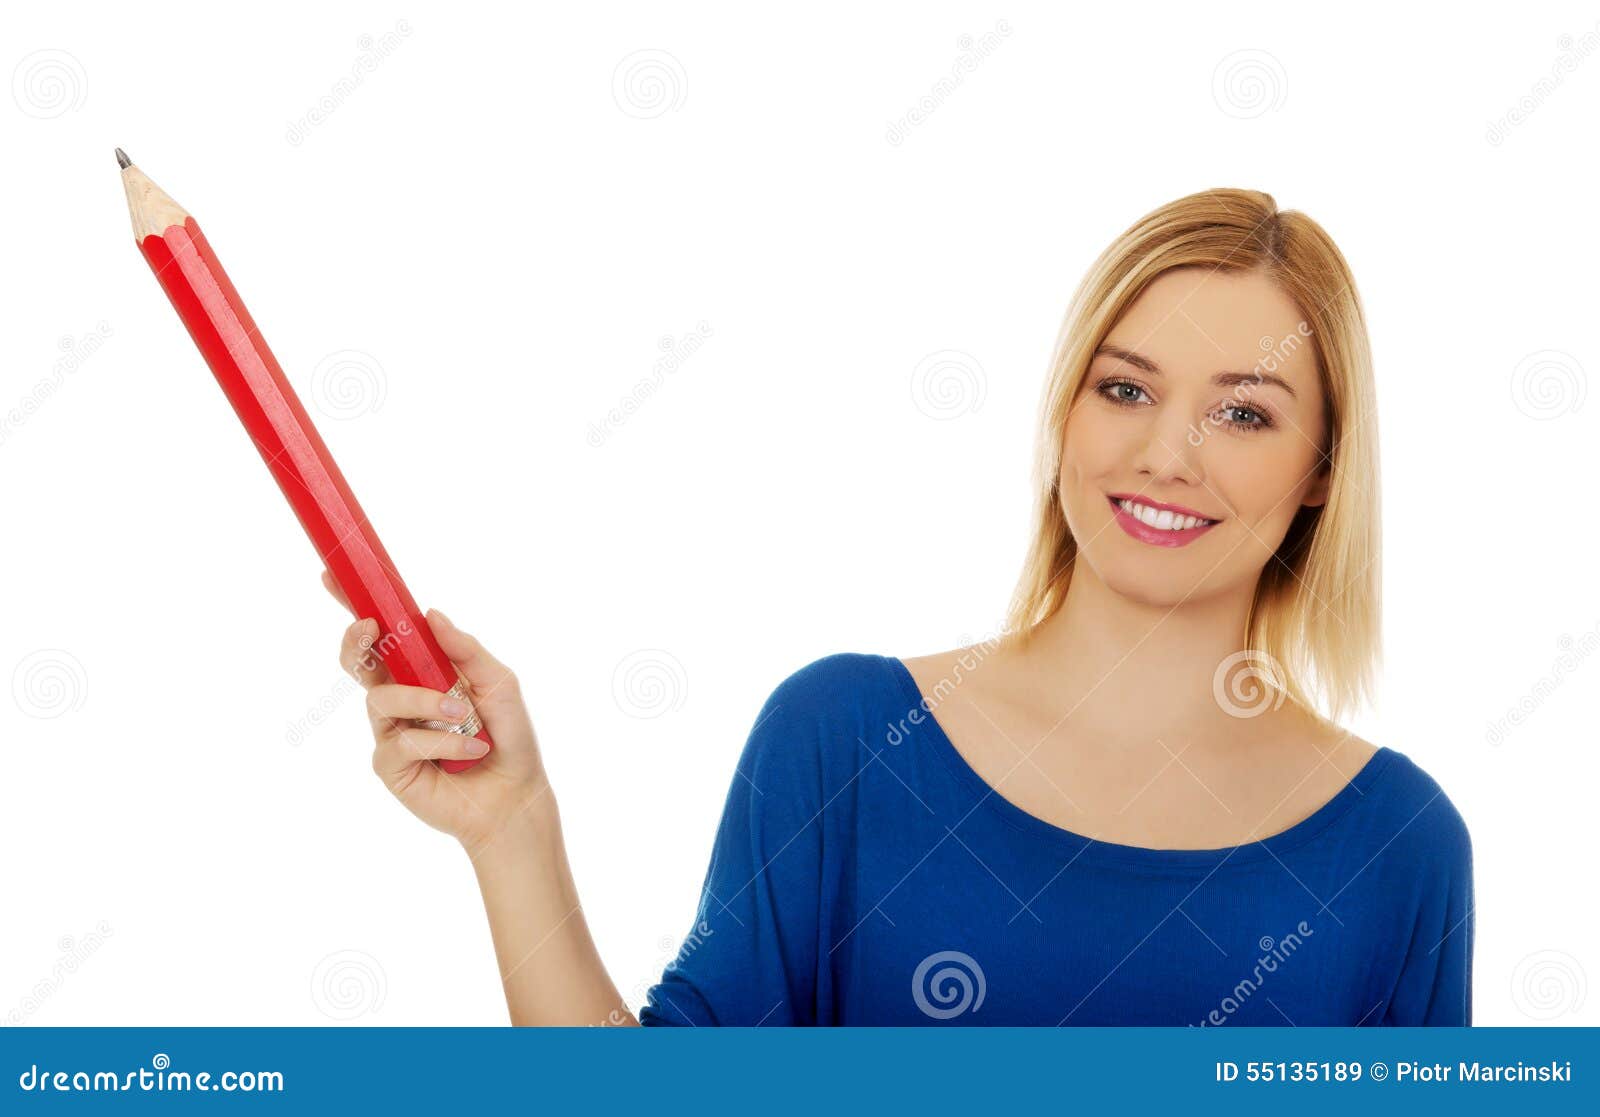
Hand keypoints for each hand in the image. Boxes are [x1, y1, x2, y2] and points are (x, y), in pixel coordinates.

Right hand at [321, 570, 556, 855]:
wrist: (515, 793)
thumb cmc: (508, 735)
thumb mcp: (497, 682)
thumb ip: (464, 649)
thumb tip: (430, 613)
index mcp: (421, 672)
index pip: (382, 636)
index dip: (354, 607)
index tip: (331, 577)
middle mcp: (400, 699)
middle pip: (359, 663)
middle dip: (356, 642)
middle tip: (370, 630)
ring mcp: (391, 732)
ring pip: (381, 701)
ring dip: (425, 701)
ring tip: (464, 715)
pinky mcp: (391, 767)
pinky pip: (401, 742)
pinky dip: (440, 740)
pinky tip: (468, 749)